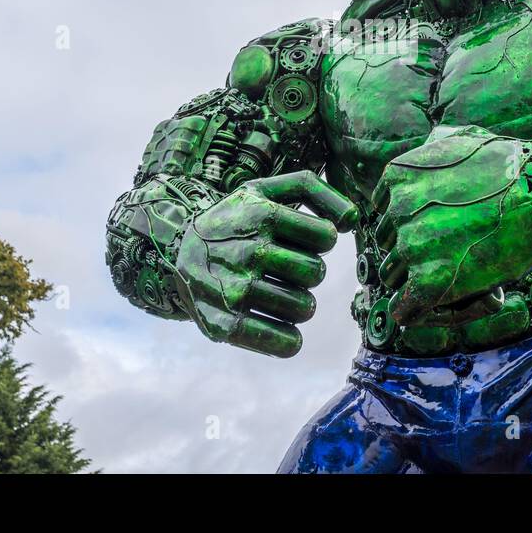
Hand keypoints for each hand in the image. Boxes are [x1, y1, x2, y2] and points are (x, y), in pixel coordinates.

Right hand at [173, 171, 357, 357]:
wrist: (178, 253)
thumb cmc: (236, 220)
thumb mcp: (265, 190)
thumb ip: (314, 189)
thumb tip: (353, 218)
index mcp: (261, 214)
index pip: (327, 236)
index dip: (320, 240)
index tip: (303, 240)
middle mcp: (248, 251)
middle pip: (316, 273)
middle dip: (309, 273)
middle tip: (289, 269)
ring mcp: (235, 289)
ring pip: (304, 308)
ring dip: (300, 304)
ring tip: (280, 294)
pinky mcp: (225, 324)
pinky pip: (282, 342)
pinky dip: (289, 340)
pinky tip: (283, 330)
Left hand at [373, 126, 531, 325]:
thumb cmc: (511, 165)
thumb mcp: (462, 139)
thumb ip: (437, 144)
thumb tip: (432, 139)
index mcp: (399, 177)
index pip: (384, 210)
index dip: (405, 223)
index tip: (425, 229)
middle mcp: (399, 211)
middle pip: (388, 244)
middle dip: (408, 251)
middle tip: (437, 258)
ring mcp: (412, 247)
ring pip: (393, 276)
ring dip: (410, 281)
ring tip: (438, 282)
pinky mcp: (430, 281)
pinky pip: (404, 308)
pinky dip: (409, 312)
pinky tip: (418, 312)